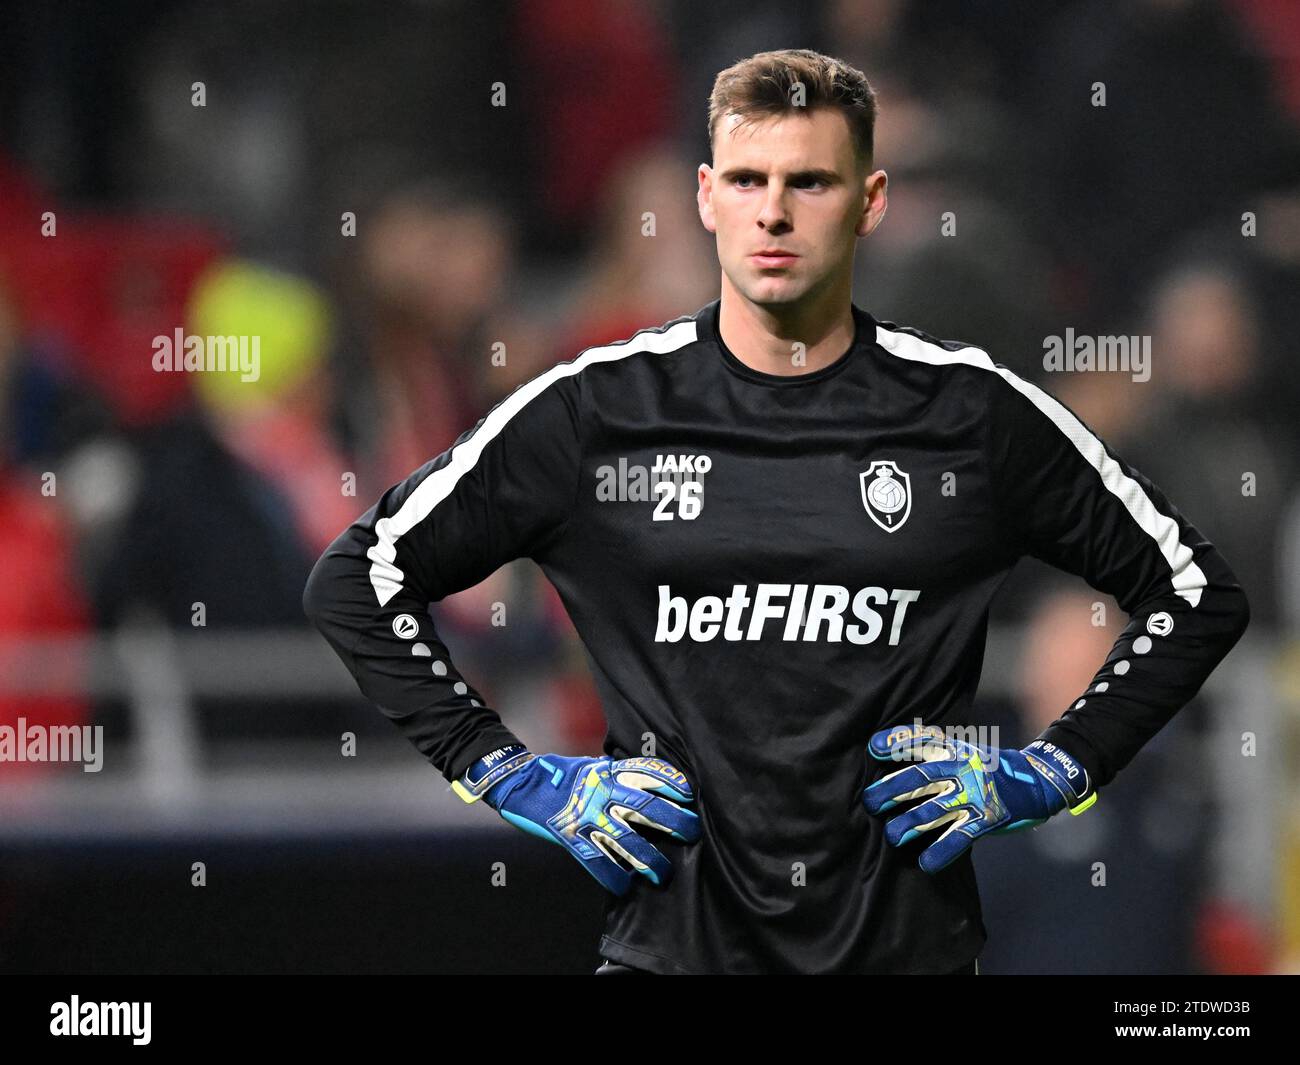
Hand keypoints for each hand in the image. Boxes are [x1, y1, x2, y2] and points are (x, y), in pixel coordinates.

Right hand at [454, 746, 701, 894]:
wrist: (519, 781)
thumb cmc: (559, 775)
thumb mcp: (592, 767)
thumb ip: (617, 775)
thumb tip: (647, 784)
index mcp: (608, 772)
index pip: (647, 773)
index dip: (671, 783)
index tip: (689, 795)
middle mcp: (601, 792)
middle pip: (646, 807)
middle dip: (673, 822)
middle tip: (693, 833)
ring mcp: (586, 815)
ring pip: (626, 840)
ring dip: (649, 860)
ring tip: (663, 874)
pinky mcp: (570, 835)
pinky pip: (596, 860)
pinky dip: (612, 876)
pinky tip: (624, 887)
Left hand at [862, 724, 1094, 873]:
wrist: (1037, 781)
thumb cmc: (991, 768)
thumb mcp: (965, 751)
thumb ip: (937, 754)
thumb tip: (893, 756)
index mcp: (955, 749)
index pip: (922, 740)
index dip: (897, 742)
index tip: (874, 748)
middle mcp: (962, 769)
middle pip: (920, 778)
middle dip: (891, 790)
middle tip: (869, 802)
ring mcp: (974, 794)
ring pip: (934, 810)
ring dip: (909, 824)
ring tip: (892, 836)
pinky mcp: (985, 819)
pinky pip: (959, 837)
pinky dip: (941, 852)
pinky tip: (925, 862)